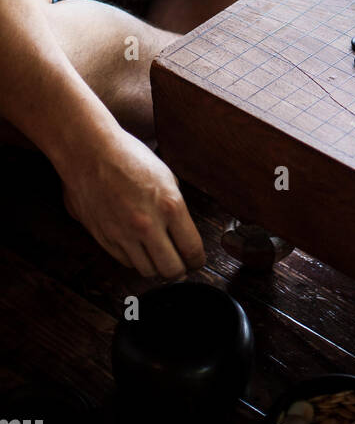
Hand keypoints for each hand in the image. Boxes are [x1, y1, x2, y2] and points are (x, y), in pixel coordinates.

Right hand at [60, 129, 206, 278]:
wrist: (89, 152)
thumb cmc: (128, 157)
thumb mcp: (166, 176)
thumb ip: (176, 206)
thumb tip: (182, 230)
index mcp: (170, 206)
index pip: (192, 250)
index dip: (197, 261)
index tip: (196, 261)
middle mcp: (147, 225)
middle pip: (171, 270)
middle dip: (180, 271)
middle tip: (181, 265)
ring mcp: (123, 234)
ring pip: (147, 270)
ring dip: (156, 267)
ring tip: (159, 257)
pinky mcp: (104, 238)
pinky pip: (125, 261)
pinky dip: (135, 259)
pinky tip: (138, 248)